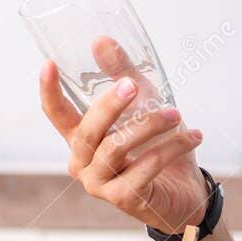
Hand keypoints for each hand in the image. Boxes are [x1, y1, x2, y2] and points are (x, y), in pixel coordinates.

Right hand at [40, 36, 208, 233]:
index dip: (49, 90)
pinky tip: (192, 138)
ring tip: (176, 114)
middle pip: (87, 131)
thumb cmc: (157, 146)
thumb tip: (100, 41)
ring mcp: (99, 184)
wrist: (185, 191)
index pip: (56, 114)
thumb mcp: (143, 104)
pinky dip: (170, 149)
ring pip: (115, 148)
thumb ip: (123, 75)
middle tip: (132, 86)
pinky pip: (144, 168)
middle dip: (110, 106)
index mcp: (81, 138)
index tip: (49, 63)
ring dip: (149, 126)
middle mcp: (82, 162)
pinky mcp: (124, 198)